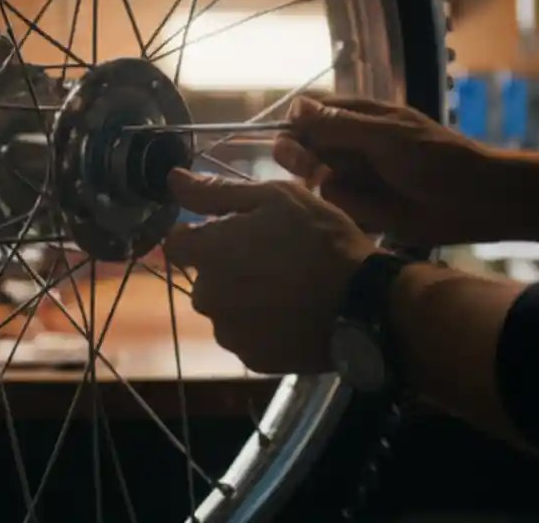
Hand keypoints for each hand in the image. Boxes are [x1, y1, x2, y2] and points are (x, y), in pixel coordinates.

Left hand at [163, 169, 377, 373]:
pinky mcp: (251, 358)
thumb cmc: (321, 239)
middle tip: (271, 257)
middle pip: (203, 277)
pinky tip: (291, 314)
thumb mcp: (275, 198)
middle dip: (226, 266)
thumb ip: (217, 191)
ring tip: (286, 288)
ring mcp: (229, 332)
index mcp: (208, 253)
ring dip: (243, 298)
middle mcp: (207, 297)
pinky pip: (246, 336)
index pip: (176, 243)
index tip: (231, 232)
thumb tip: (173, 178)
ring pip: (224, 309)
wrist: (366, 303)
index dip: (200, 235)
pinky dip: (261, 326)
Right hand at [272, 97, 498, 245]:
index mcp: (356, 118)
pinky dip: (346, 209)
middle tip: (313, 171)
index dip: (294, 128)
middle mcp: (349, 146)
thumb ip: (340, 124)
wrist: (475, 201)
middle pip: (302, 148)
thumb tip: (297, 106)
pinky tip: (368, 212)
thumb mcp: (386, 136)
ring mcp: (355, 177)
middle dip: (299, 159)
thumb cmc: (436, 158)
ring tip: (357, 196)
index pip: (306, 115)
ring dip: (327, 187)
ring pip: (315, 181)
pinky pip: (336, 207)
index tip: (298, 143)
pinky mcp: (362, 209)